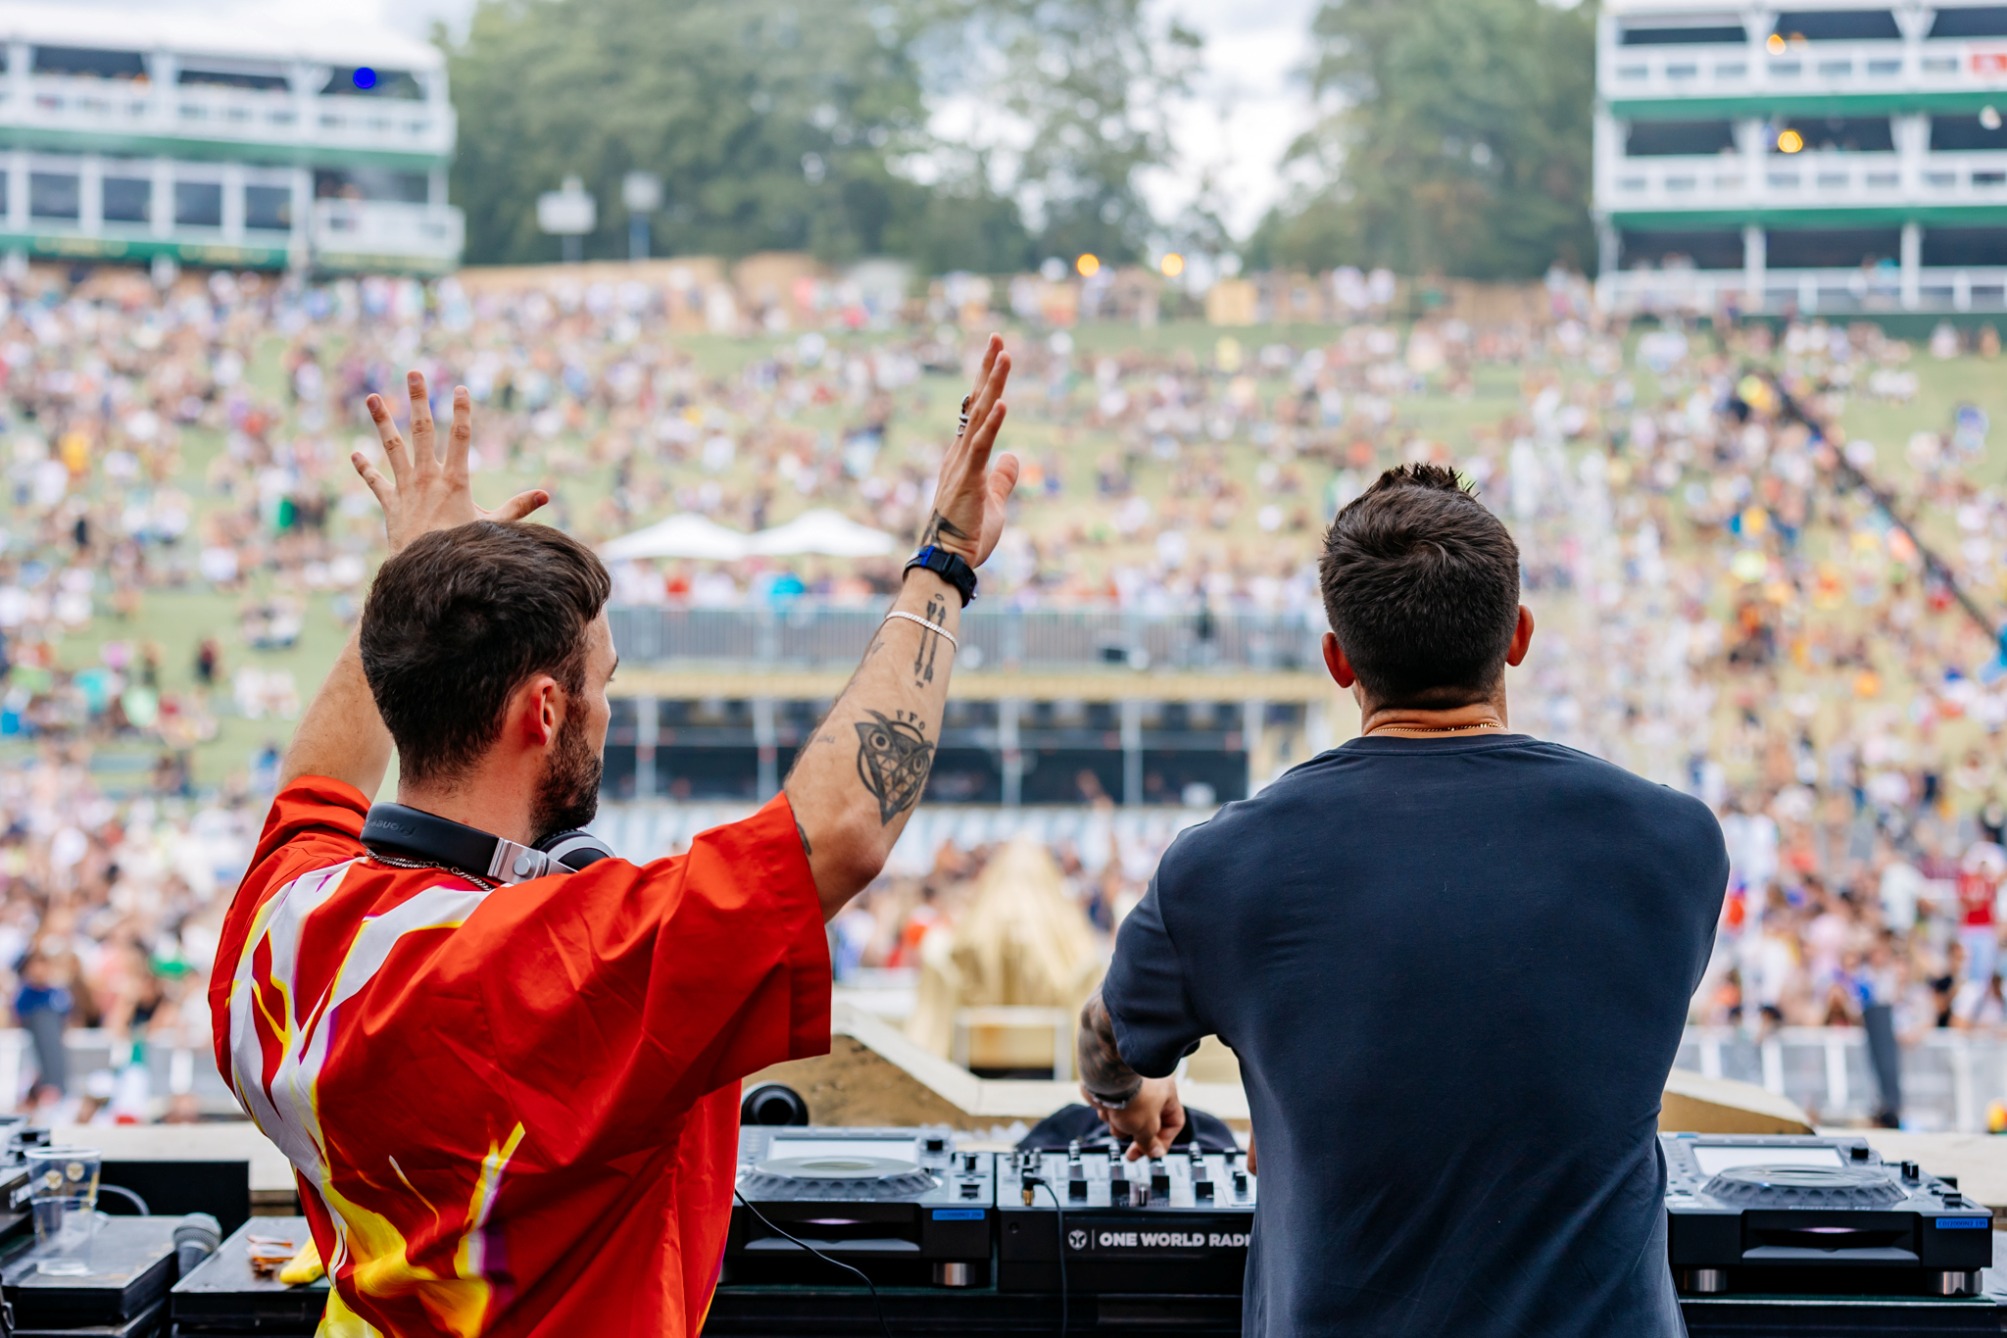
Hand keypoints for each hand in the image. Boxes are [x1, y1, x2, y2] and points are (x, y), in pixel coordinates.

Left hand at [353, 371, 548, 553]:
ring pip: (392, 447)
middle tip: (414, 373)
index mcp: (455, 479)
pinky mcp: (390, 503)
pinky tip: (355, 453)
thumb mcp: (493, 527)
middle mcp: (427, 477)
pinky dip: (366, 468)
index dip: (462, 411)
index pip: (460, 436)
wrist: (426, 571)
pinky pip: (375, 482)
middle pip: (422, 430)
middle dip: (419, 400)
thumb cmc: (462, 549)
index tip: (461, 389)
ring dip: (382, 421)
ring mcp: (406, 488)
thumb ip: (517, 508)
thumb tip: (545, 494)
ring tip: (372, 397)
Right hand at [917, 334, 1017, 564]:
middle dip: (988, 369)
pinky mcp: (969, 478)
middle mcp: (961, 452)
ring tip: (1004, 354)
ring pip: (981, 416)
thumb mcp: (993, 501)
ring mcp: (963, 463)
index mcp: (966, 456)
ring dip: (994, 385)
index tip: (996, 355)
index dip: (987, 383)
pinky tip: (1004, 401)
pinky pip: (982, 445)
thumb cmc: (967, 535)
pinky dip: (993, 423)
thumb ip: (1003, 478)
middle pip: (977, 402)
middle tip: (998, 337)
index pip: (978, 411)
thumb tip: (1014, 457)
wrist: (948, 560)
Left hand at [1087, 1076, 1184, 1160]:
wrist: (1105, 1077)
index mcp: (1167, 1094)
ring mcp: (1131, 1089)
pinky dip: (1110, 1115)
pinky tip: (1107, 1111)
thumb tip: (1155, 1153)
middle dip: (1138, 1138)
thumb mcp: (1147, 1128)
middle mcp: (1151, 1089)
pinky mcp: (1113, 1091)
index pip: (1174, 1123)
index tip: (1152, 1153)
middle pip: (1149, 1123)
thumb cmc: (1131, 1096)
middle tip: (1131, 1155)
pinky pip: (1115, 1110)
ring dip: (1122, 1126)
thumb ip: (1151, 1143)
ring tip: (1117, 1121)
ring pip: (1129, 1119)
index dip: (1164, 1141)